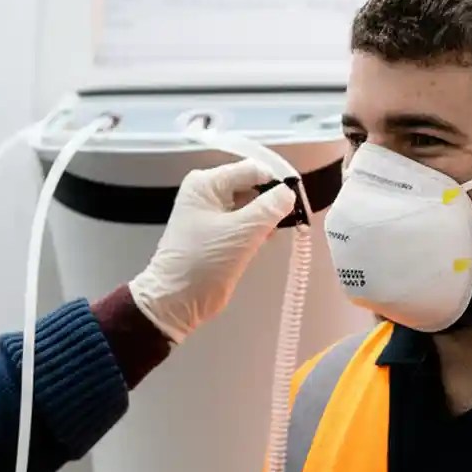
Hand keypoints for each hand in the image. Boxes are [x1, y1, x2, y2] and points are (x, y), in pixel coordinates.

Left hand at [129, 159, 297, 342]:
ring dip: (265, 219)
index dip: (276, 183)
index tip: (295, 204)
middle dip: (271, 203)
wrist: (176, 302)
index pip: (253, 169)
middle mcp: (208, 192)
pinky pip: (245, 223)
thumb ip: (269, 208)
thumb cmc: (204, 263)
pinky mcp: (218, 233)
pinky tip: (263, 242)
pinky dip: (257, 230)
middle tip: (284, 223)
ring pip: (252, 205)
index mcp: (206, 183)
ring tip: (271, 236)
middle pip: (252, 185)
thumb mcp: (241, 232)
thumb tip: (289, 191)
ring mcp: (212, 213)